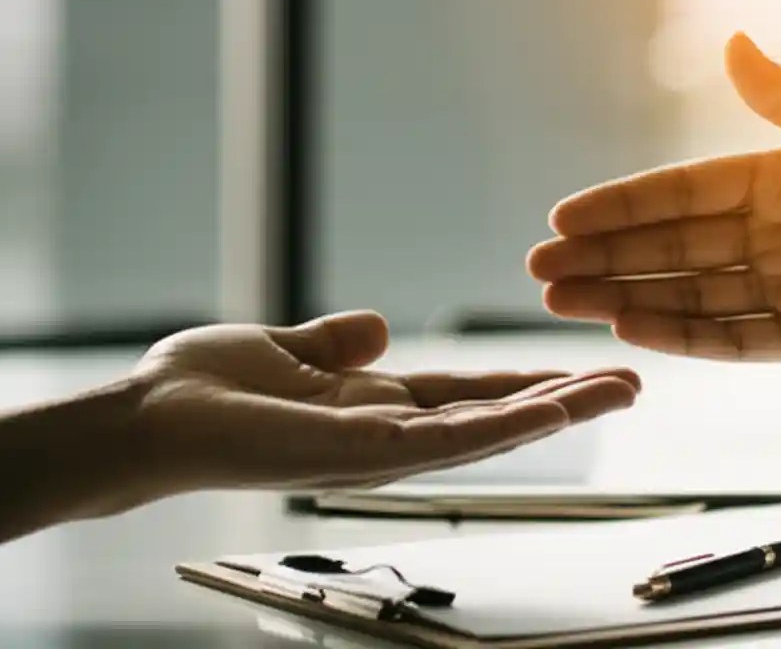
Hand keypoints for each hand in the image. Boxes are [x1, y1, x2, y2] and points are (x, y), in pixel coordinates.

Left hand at [129, 311, 639, 496]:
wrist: (147, 420)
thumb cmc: (201, 391)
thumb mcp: (283, 348)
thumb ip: (334, 342)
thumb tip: (376, 326)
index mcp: (374, 405)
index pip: (469, 394)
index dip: (528, 380)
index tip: (582, 368)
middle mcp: (388, 434)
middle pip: (495, 416)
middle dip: (566, 400)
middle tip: (633, 382)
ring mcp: (380, 450)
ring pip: (488, 433)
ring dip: (556, 412)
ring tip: (617, 391)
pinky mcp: (362, 455)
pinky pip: (447, 443)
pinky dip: (504, 427)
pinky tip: (551, 410)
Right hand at [529, 33, 780, 360]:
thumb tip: (731, 40)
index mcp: (773, 181)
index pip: (679, 196)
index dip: (621, 207)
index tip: (563, 217)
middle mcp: (769, 237)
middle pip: (669, 250)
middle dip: (603, 258)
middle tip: (541, 268)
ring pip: (688, 296)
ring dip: (626, 296)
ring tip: (564, 300)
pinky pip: (733, 337)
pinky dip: (682, 334)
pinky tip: (632, 327)